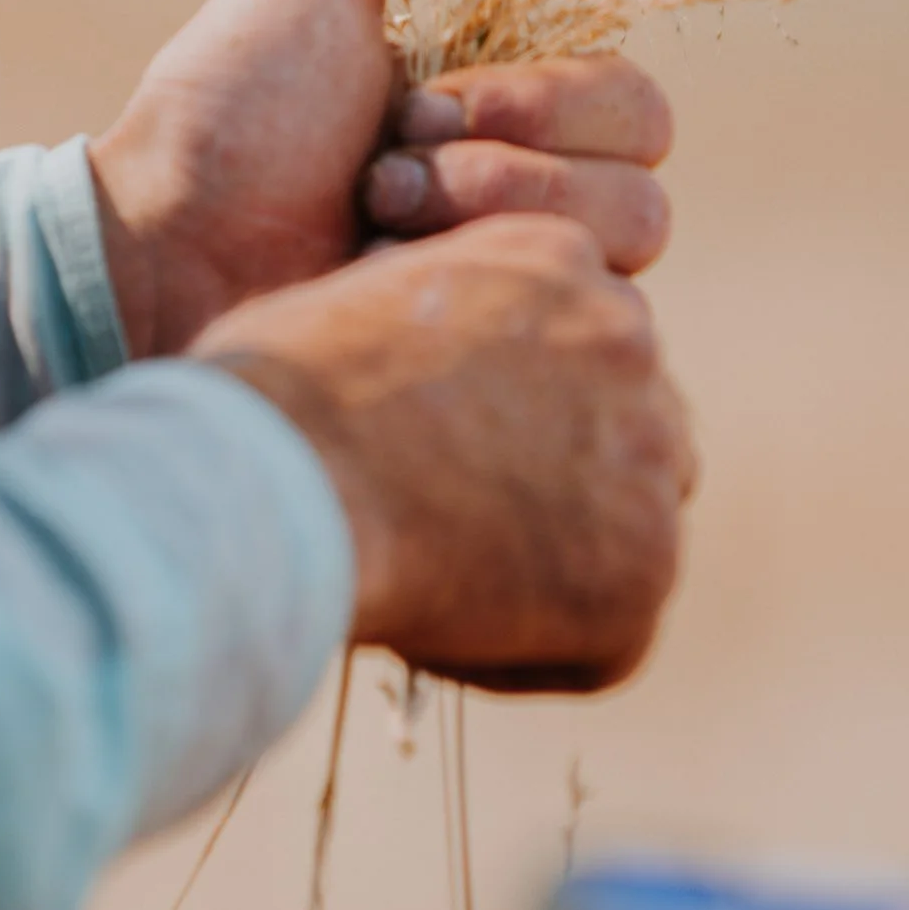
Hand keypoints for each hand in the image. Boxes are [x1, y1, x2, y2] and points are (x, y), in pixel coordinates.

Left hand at [88, 0, 671, 359]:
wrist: (169, 253)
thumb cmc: (226, 118)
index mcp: (503, 104)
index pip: (627, 94)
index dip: (547, 93)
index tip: (423, 92)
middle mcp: (529, 190)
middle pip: (644, 165)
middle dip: (515, 158)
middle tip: (391, 163)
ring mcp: (516, 275)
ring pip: (630, 236)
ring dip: (494, 212)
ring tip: (378, 220)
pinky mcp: (501, 346)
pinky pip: (585, 316)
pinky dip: (488, 284)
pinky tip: (390, 282)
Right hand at [198, 215, 694, 688]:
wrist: (278, 483)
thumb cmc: (263, 402)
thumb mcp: (352, 302)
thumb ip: (422, 326)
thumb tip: (417, 380)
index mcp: (554, 257)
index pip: (582, 336)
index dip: (518, 406)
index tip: (453, 451)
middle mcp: (626, 337)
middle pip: (635, 424)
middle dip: (566, 479)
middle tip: (465, 528)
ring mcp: (645, 456)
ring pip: (632, 530)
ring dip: (558, 565)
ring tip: (442, 588)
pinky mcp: (642, 572)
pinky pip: (604, 639)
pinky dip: (530, 652)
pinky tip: (435, 636)